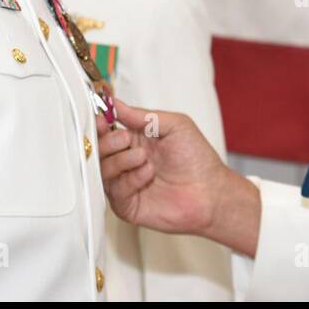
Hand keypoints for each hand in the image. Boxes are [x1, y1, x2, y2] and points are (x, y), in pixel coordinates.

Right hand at [96, 99, 260, 256]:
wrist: (210, 192)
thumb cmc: (197, 158)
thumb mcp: (174, 125)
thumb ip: (143, 115)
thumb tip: (115, 104)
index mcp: (135, 140)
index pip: (106, 130)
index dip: (100, 123)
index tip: (102, 118)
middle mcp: (127, 161)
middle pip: (98, 150)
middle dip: (108, 141)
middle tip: (126, 139)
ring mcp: (126, 183)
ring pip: (103, 170)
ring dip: (120, 160)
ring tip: (143, 157)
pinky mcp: (127, 205)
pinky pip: (115, 191)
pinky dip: (130, 179)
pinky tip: (148, 174)